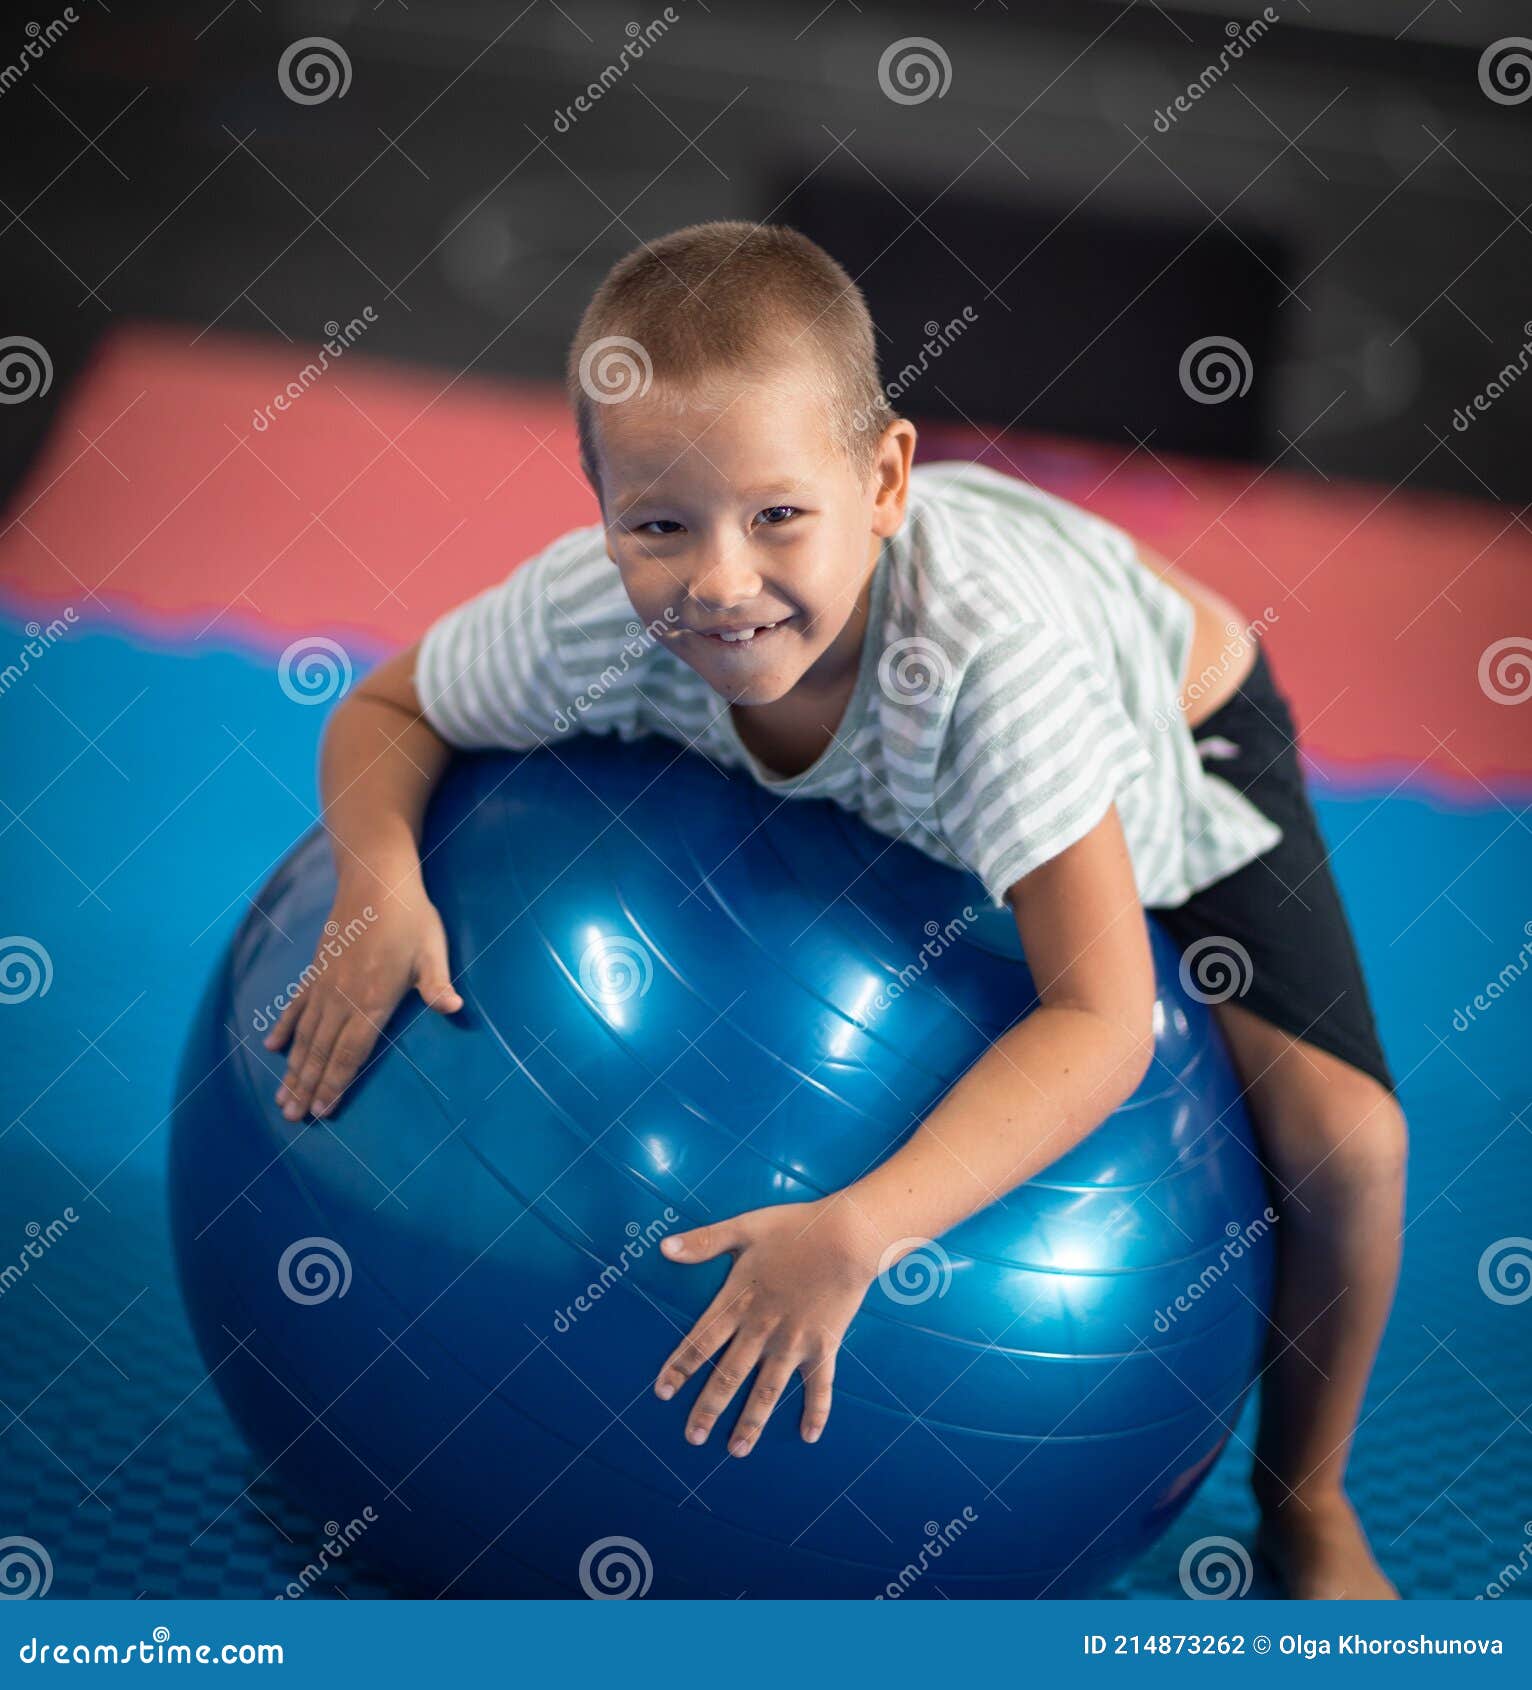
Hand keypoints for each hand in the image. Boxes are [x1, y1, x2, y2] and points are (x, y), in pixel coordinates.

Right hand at [264, 876, 461, 1120]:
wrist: (375, 880)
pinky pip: (296, 1004)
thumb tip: (454, 1008)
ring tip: (281, 1097)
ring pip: (305, 1034)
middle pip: (322, 1051)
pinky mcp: (316, 969)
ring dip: (293, 1068)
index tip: (322, 1110)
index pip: (351, 1052)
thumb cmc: (411, 918)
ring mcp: (325, 984)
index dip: (336, 1082)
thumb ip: (437, 984)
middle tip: (292, 1117)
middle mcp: (342, 998)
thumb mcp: (433, 951)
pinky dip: (284, 1027)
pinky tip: (273, 1046)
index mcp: (372, 1000)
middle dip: (307, 1086)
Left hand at [654, 1197, 885, 1456]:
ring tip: (736, 1450)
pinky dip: (816, 1412)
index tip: (662, 1393)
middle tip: (693, 1437)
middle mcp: (762, 1330)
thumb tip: (663, 1248)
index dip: (679, 1368)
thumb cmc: (794, 1227)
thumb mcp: (743, 1228)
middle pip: (728, 1376)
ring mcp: (794, 1342)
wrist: (846, 1236)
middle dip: (708, 1409)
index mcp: (738, 1302)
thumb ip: (703, 1242)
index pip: (700, 1342)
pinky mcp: (824, 1346)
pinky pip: (820, 1386)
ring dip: (751, 1422)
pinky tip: (809, 1436)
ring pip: (767, 1391)